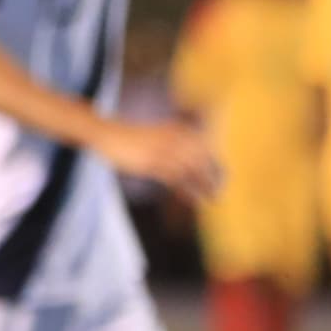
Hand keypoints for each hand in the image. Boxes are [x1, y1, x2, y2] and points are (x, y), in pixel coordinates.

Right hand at [96, 114, 222, 198]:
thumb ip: (173, 143)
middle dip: (214, 176)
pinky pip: (175, 178)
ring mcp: (162, 150)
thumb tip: (188, 162)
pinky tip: (194, 200)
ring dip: (205, 185)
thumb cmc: (131, 138)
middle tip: (219, 192)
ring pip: (191, 169)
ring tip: (213, 199)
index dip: (216, 164)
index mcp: (177, 130)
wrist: (108, 133)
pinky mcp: (151, 162)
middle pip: (202, 158)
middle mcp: (173, 138)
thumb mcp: (156, 137)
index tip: (223, 179)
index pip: (205, 148)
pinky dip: (187, 190)